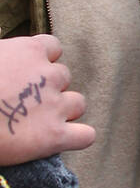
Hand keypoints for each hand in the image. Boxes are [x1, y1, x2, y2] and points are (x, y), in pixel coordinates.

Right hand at [0, 35, 94, 165]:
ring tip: (40, 123)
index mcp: (29, 50)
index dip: (42, 61)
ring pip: (78, 103)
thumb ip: (4, 53)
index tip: (27, 74)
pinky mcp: (55, 136)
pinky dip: (78, 137)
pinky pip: (85, 135)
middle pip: (64, 77)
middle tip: (26, 102)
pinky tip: (62, 140)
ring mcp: (55, 105)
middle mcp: (48, 74)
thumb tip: (6, 61)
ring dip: (64, 111)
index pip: (53, 47)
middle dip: (49, 88)